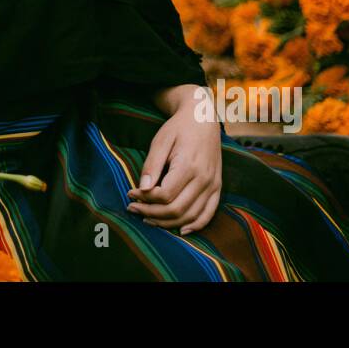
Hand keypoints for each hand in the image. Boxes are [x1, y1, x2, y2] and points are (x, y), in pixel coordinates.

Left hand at [125, 95, 221, 234]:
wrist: (203, 117)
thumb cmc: (179, 128)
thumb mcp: (161, 140)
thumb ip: (152, 165)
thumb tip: (142, 189)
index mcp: (189, 166)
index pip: (164, 195)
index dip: (145, 199)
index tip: (130, 193)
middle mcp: (204, 179)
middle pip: (176, 210)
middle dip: (151, 213)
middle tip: (133, 209)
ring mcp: (213, 185)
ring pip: (190, 216)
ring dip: (168, 222)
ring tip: (148, 217)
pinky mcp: (218, 187)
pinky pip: (208, 214)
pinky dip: (195, 226)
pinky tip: (180, 230)